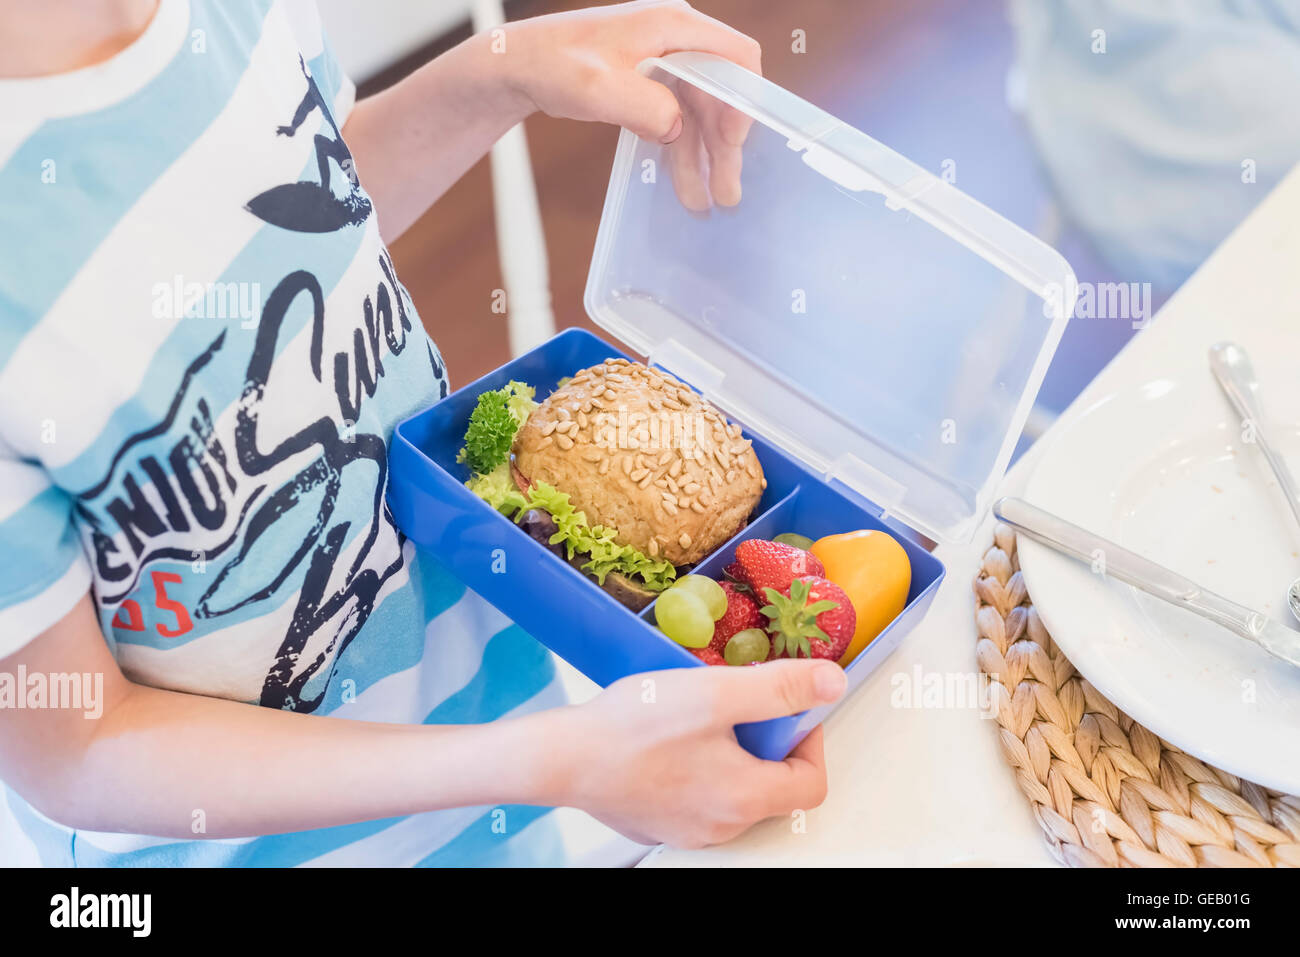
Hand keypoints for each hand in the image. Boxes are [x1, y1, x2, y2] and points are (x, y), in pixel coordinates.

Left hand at [499, 0, 759, 207]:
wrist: (516, 65)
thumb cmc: (551, 64)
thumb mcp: (599, 89)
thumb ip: (646, 107)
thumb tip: (676, 129)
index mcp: (673, 25)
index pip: (736, 56)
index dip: (743, 99)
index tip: (732, 142)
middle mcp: (674, 38)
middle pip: (720, 92)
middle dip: (724, 143)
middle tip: (727, 190)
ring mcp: (662, 59)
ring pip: (698, 111)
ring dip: (702, 155)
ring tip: (706, 200)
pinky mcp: (647, 79)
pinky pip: (676, 116)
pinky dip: (680, 149)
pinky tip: (683, 183)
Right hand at [554, 658, 844, 847]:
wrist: (561, 757)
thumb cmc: (632, 728)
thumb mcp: (716, 693)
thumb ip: (779, 688)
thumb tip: (831, 684)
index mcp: (746, 798)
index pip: (812, 782)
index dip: (811, 739)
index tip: (788, 709)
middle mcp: (722, 826)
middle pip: (773, 786)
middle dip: (766, 740)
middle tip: (737, 704)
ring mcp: (689, 830)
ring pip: (734, 790)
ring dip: (731, 751)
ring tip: (700, 715)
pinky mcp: (660, 823)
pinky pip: (698, 795)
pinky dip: (698, 765)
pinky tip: (671, 736)